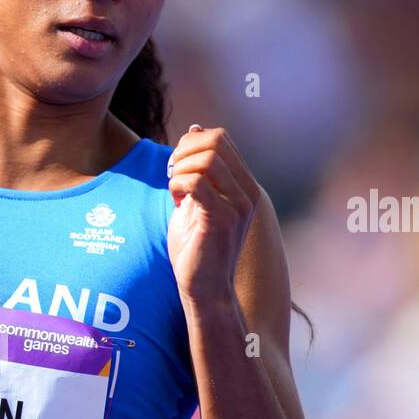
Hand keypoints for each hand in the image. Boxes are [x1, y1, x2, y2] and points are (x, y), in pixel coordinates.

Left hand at [166, 124, 260, 304]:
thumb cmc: (196, 249)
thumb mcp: (196, 202)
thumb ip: (197, 170)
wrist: (205, 289)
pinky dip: (179, 185)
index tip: (176, 165)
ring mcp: (239, 206)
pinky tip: (176, 200)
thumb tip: (195, 128)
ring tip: (174, 190)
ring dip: (180, 169)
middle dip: (183, 151)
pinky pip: (197, 183)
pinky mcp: (223, 220)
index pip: (221, 138)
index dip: (191, 143)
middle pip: (215, 141)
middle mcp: (247, 192)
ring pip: (206, 159)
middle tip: (171, 173)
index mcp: (243, 185)